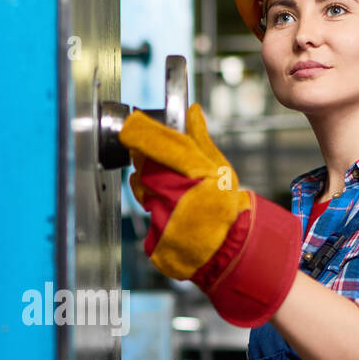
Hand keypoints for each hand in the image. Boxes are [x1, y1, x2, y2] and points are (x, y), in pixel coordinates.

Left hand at [119, 104, 302, 327]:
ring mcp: (158, 212)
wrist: (225, 247)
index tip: (133, 124)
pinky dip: (152, 202)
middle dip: (147, 159)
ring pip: (140, 185)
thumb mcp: (218, 167)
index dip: (139, 130)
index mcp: (188, 170)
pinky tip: (170, 208)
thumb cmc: (224, 205)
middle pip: (143, 163)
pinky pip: (145, 206)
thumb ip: (200, 138)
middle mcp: (169, 191)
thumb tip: (192, 111)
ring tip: (173, 190)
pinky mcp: (151, 230)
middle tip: (165, 165)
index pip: (153, 141)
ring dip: (148, 182)